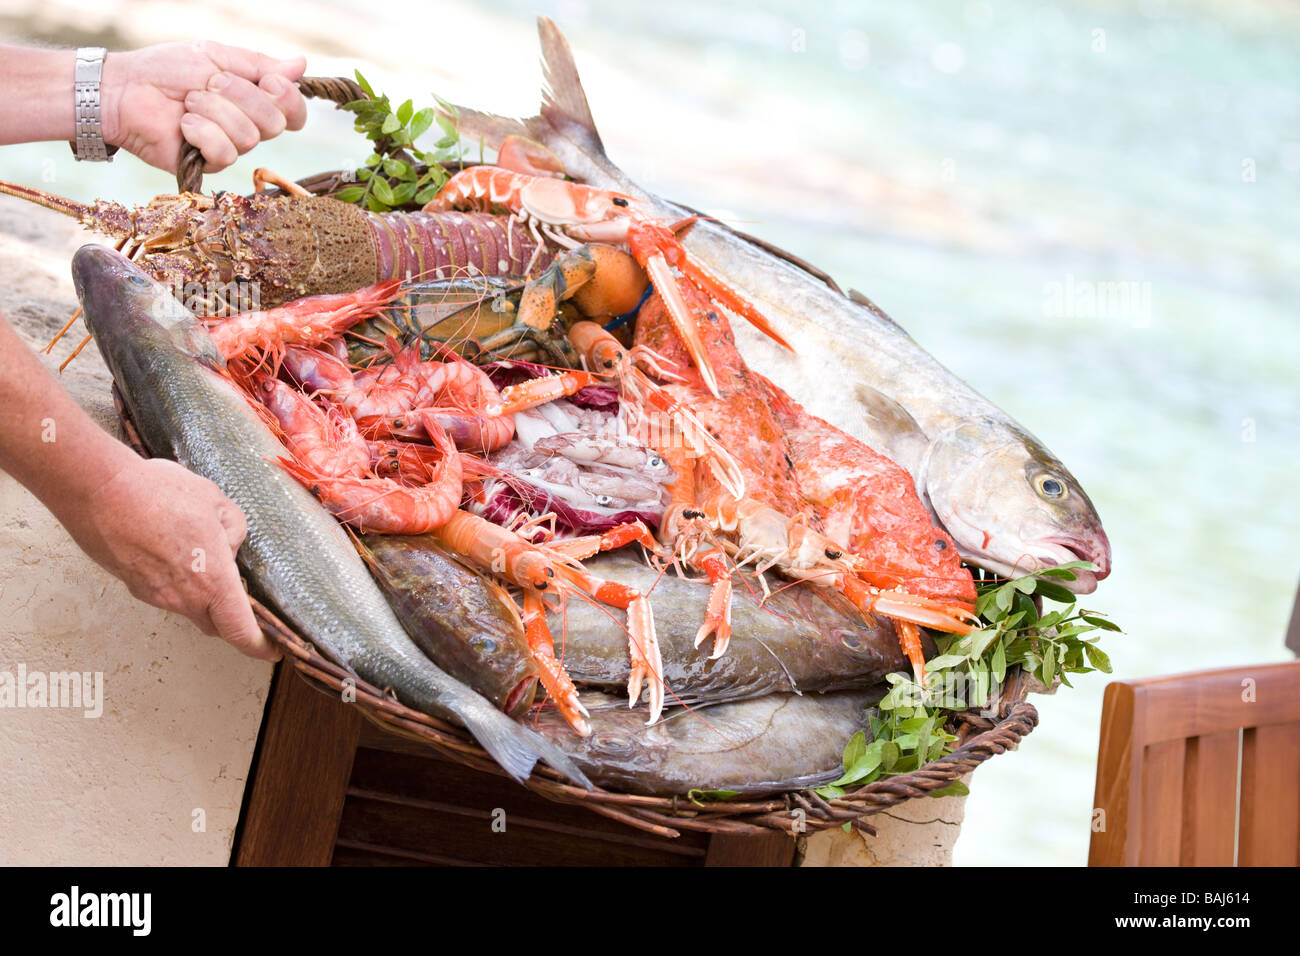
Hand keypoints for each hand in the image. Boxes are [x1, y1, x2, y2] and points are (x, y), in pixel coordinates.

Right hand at [56, 456, 278, 661]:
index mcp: (212, 581)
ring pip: (187, 604)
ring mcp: (154, 595)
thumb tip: (228, 548)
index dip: (259, 647)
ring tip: (195, 549)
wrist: (99, 491)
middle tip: (239, 595)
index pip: (239, 630)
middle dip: (230, 617)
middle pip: (214, 622)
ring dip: (199, 589)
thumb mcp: (217, 503)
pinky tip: (170, 546)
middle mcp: (183, 598)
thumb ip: (234, 531)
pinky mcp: (132, 585)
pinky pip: (164, 590)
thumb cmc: (159, 494)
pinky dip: (174, 578)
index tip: (272, 652)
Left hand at [100, 40, 307, 173]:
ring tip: (188, 102)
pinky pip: (225, 154)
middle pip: (275, 123)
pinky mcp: (208, 164)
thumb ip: (258, 63)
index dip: (288, 99)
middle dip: (241, 97)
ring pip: (249, 138)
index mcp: (253, 99)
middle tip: (209, 84)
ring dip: (214, 111)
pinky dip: (202, 133)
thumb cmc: (166, 69)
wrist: (125, 90)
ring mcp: (229, 146)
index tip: (268, 82)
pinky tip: (183, 125)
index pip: (294, 112)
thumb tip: (302, 64)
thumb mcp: (216, 56)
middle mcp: (247, 125)